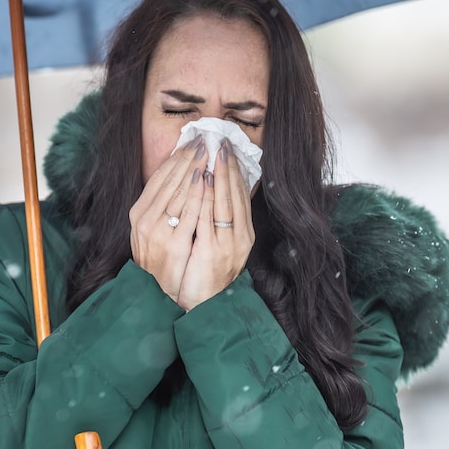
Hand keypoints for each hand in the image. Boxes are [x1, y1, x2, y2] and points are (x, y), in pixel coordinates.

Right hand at [129, 136, 207, 301]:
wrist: (156, 292)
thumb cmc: (158, 258)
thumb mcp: (152, 229)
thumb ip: (161, 206)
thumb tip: (177, 178)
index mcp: (139, 212)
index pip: (158, 177)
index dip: (175, 158)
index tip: (190, 142)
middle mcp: (144, 219)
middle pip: (168, 180)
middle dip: (186, 158)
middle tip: (203, 139)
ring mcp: (158, 231)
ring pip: (177, 192)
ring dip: (193, 169)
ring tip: (207, 152)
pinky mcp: (174, 243)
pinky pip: (188, 214)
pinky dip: (197, 194)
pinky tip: (206, 180)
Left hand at [177, 140, 255, 310]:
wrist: (204, 306)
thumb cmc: (208, 274)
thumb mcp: (220, 246)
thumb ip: (222, 221)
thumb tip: (220, 192)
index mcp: (244, 234)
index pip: (242, 196)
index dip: (235, 171)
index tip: (228, 150)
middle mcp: (240, 238)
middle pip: (236, 196)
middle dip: (228, 167)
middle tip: (222, 142)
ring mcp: (227, 245)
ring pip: (225, 203)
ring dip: (219, 176)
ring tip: (213, 153)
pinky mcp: (212, 252)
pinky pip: (209, 218)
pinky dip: (207, 197)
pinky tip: (204, 180)